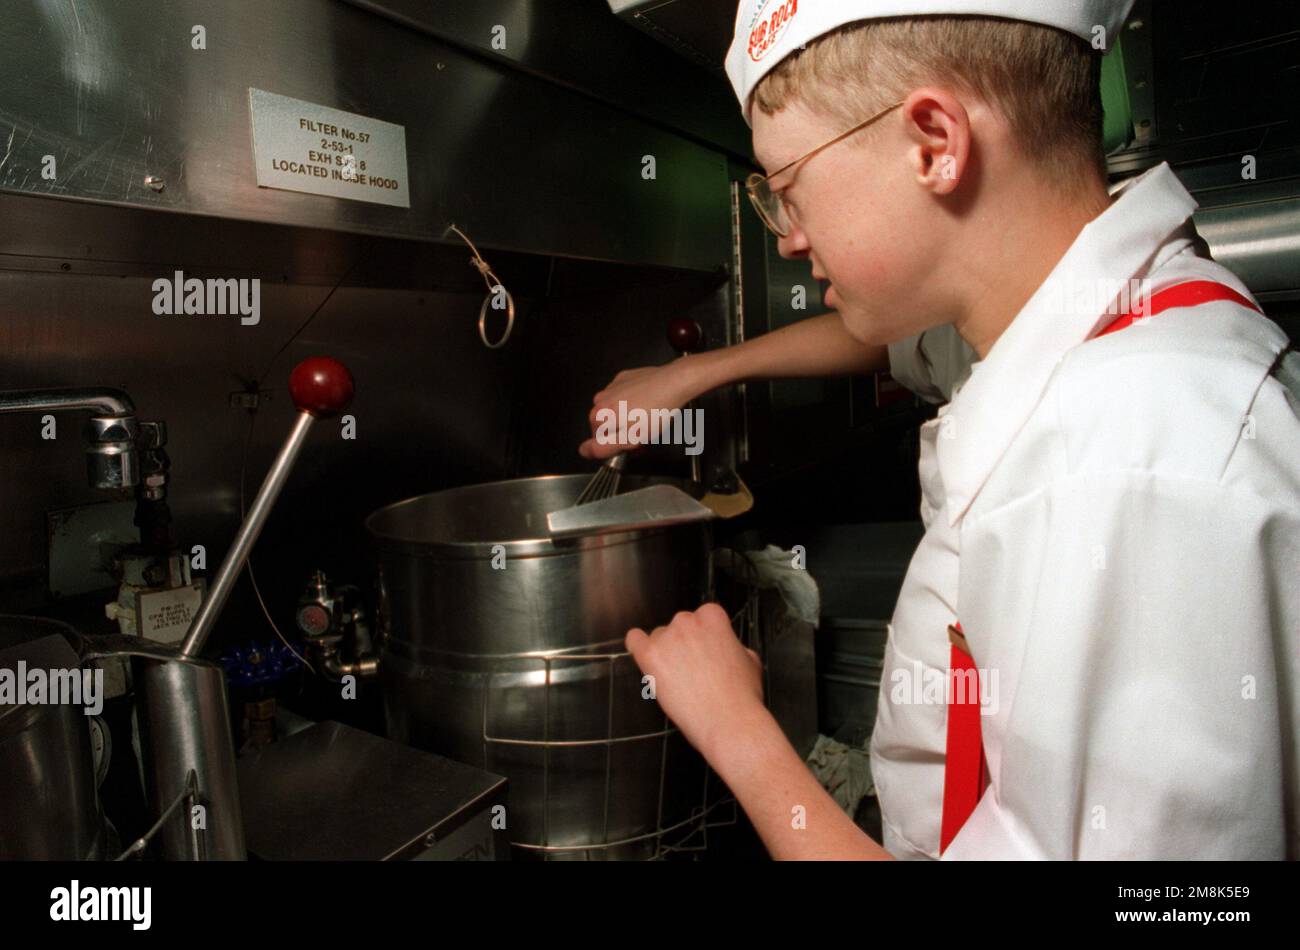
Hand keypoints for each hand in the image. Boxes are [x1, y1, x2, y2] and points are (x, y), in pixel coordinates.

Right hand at [580, 360, 701, 459]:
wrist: (674, 383)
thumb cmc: (657, 411)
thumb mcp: (630, 438)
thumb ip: (603, 447)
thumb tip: (584, 451)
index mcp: (599, 415)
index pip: (598, 440)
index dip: (617, 446)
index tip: (633, 445)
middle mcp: (601, 398)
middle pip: (607, 425)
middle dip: (623, 432)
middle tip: (643, 435)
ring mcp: (613, 386)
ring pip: (616, 410)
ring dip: (628, 418)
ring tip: (648, 420)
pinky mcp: (626, 378)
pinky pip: (625, 396)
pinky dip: (634, 402)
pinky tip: (649, 404)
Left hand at [625, 603, 764, 761]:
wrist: (729, 721)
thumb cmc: (741, 696)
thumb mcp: (750, 661)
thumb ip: (733, 646)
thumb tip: (728, 649)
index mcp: (712, 616)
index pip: (700, 619)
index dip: (703, 640)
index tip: (705, 655)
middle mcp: (688, 620)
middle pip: (678, 628)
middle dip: (683, 647)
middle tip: (693, 672)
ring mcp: (667, 636)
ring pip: (658, 638)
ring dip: (665, 654)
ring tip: (678, 681)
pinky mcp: (650, 655)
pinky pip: (634, 641)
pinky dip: (638, 648)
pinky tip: (647, 661)